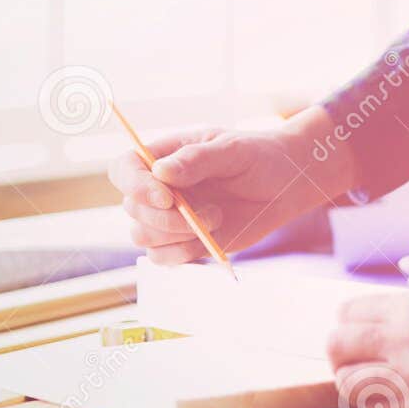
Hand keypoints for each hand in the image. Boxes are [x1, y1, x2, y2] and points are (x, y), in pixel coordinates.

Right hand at [106, 107, 356, 263]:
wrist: (284, 186)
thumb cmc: (258, 157)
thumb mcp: (232, 150)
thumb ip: (197, 159)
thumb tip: (160, 172)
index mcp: (163, 155)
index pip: (124, 168)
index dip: (134, 185)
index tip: (166, 197)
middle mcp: (158, 187)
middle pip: (131, 207)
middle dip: (164, 217)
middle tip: (206, 213)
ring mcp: (168, 216)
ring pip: (141, 235)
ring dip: (175, 236)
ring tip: (215, 220)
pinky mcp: (182, 242)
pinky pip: (161, 258)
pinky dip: (180, 255)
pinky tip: (208, 240)